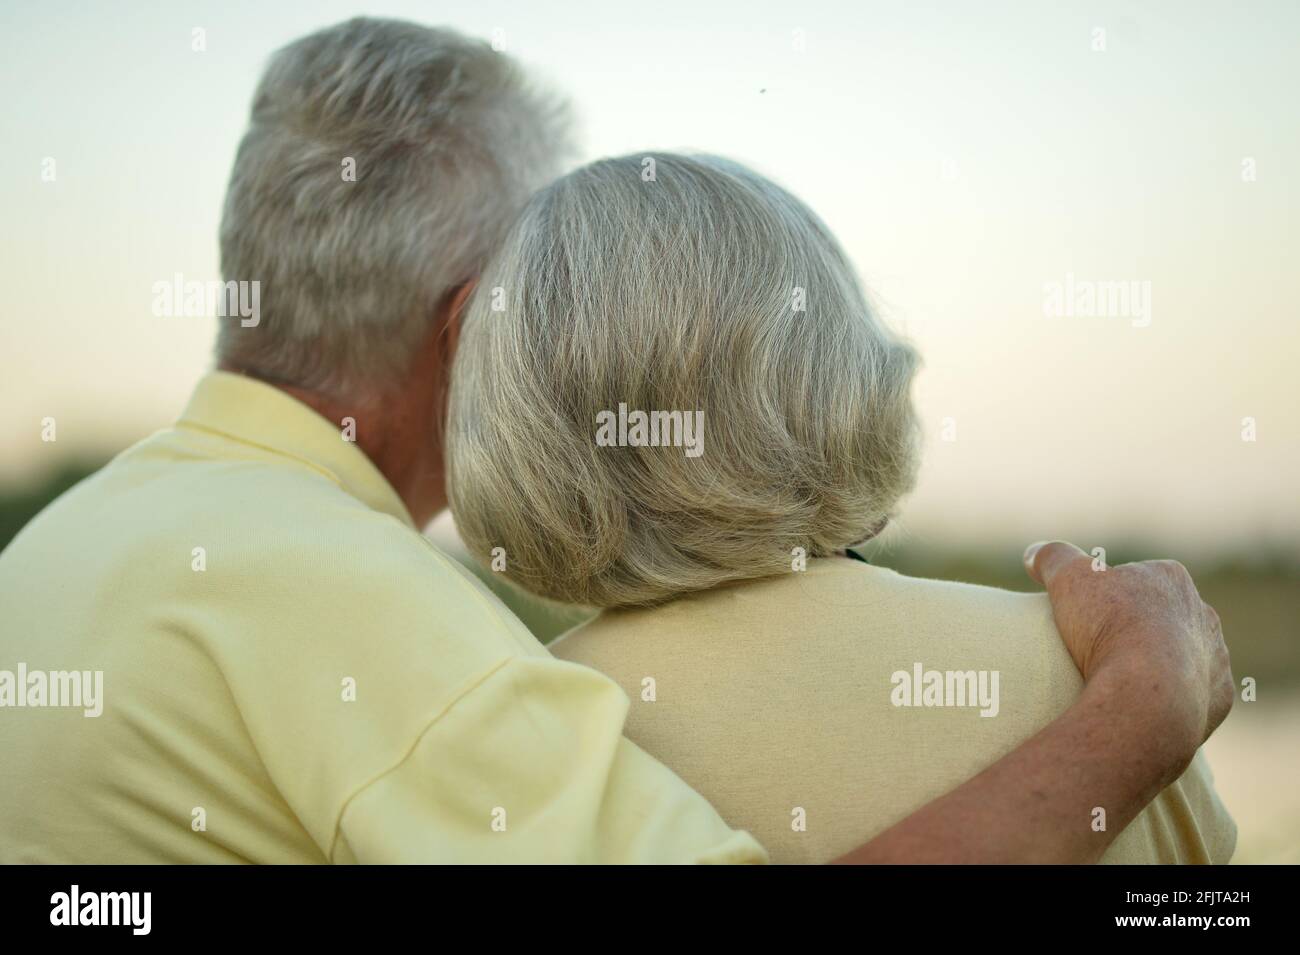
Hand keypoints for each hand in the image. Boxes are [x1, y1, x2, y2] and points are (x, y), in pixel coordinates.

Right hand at [1024, 540, 1233, 767]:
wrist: (1148, 694)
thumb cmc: (1109, 627)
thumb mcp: (1067, 578)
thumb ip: (1053, 557)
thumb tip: (1034, 552)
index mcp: (1171, 579)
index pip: (1137, 578)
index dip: (1109, 593)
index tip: (1086, 613)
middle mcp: (1203, 613)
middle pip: (1163, 617)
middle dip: (1139, 628)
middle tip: (1100, 648)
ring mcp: (1217, 657)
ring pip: (1185, 656)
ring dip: (1160, 664)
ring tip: (1121, 681)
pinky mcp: (1221, 696)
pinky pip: (1197, 695)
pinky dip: (1175, 698)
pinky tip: (1148, 705)